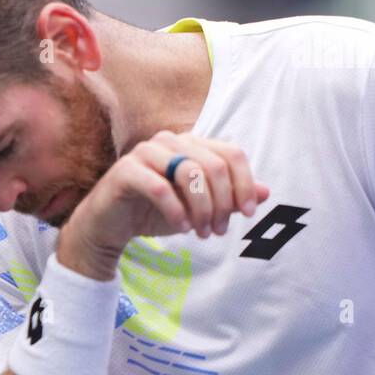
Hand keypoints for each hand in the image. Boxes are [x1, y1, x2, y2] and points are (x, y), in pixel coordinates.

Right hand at [56, 130, 269, 280]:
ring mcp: (145, 153)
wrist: (108, 226)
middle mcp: (169, 141)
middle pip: (214, 165)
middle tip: (218, 232)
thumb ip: (229, 197)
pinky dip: (176, 211)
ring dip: (202, 209)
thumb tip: (266, 191)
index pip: (231, 153)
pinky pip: (160, 188)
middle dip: (222, 203)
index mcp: (190, 144)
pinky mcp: (126, 170)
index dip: (245, 184)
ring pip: (189, 174)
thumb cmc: (153, 212)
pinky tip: (181, 228)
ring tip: (202, 232)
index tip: (248, 215)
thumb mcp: (198, 208)